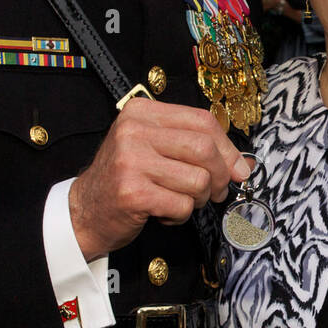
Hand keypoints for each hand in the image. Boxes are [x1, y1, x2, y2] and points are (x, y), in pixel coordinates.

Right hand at [68, 99, 249, 260]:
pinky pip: (182, 204)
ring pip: (198, 180)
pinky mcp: (133, 192)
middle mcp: (134, 131)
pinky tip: (164, 211)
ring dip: (198, 199)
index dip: (228, 147)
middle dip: (219, 176)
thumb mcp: (155, 149)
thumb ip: (195, 147)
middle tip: (215, 192)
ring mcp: (131, 160)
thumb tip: (242, 165)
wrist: (84, 211)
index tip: (237, 169)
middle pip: (204, 148)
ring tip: (180, 200)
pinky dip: (181, 214)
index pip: (202, 120)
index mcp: (142, 112)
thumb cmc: (128, 179)